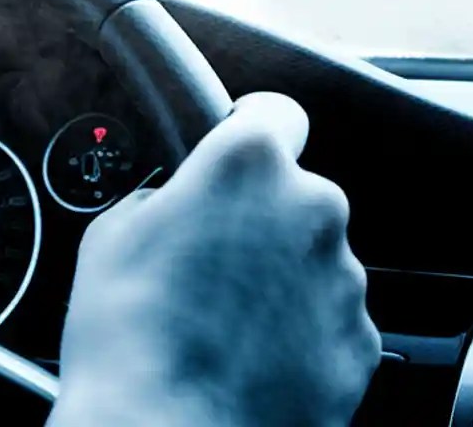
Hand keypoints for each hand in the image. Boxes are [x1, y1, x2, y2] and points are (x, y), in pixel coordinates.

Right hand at [49, 92, 379, 426]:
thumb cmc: (130, 336)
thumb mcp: (112, 234)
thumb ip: (162, 198)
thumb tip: (174, 207)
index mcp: (248, 164)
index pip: (275, 113)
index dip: (249, 131)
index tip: (235, 151)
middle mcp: (312, 208)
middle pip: (295, 195)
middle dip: (260, 221)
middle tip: (208, 263)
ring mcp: (344, 279)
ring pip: (314, 260)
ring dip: (279, 280)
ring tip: (223, 324)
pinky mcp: (360, 342)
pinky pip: (330, 320)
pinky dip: (300, 333)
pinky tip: (249, 359)